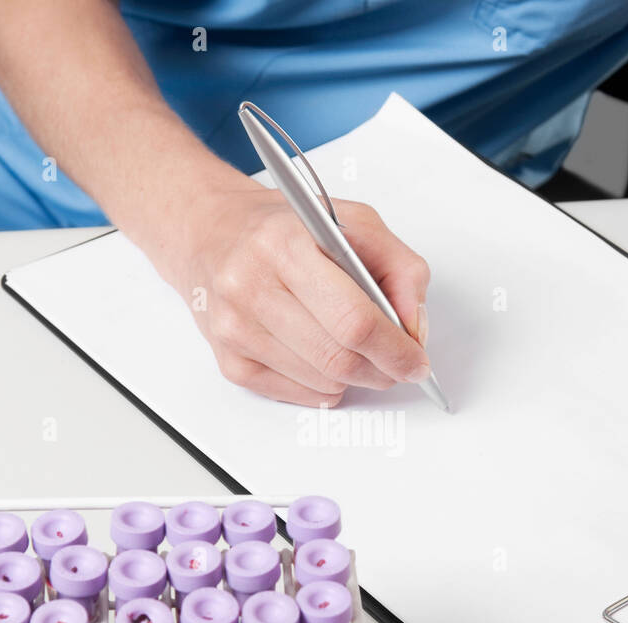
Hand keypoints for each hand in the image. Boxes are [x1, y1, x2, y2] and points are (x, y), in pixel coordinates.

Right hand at [159, 176, 432, 405]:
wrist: (211, 233)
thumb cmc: (283, 228)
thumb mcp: (354, 222)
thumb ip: (400, 269)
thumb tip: (414, 329)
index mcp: (284, 243)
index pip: (353, 319)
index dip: (395, 349)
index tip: (416, 360)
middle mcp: (251, 286)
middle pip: (338, 358)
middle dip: (382, 370)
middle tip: (397, 363)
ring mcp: (235, 328)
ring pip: (321, 381)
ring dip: (355, 377)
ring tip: (358, 351)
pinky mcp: (228, 360)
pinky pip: (296, 394)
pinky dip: (324, 386)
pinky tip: (323, 358)